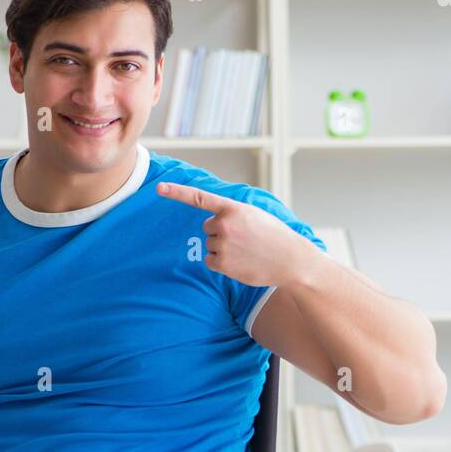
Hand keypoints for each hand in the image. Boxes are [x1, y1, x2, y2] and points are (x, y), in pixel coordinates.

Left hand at [156, 180, 315, 289]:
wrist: (290, 260)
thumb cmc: (274, 236)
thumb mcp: (255, 215)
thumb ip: (233, 214)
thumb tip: (211, 224)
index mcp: (233, 208)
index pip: (199, 198)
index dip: (177, 193)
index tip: (160, 188)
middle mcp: (224, 225)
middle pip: (207, 227)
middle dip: (221, 232)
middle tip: (243, 238)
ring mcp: (222, 245)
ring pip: (209, 245)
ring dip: (222, 248)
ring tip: (245, 251)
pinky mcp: (222, 263)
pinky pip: (210, 261)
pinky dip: (221, 263)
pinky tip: (239, 262)